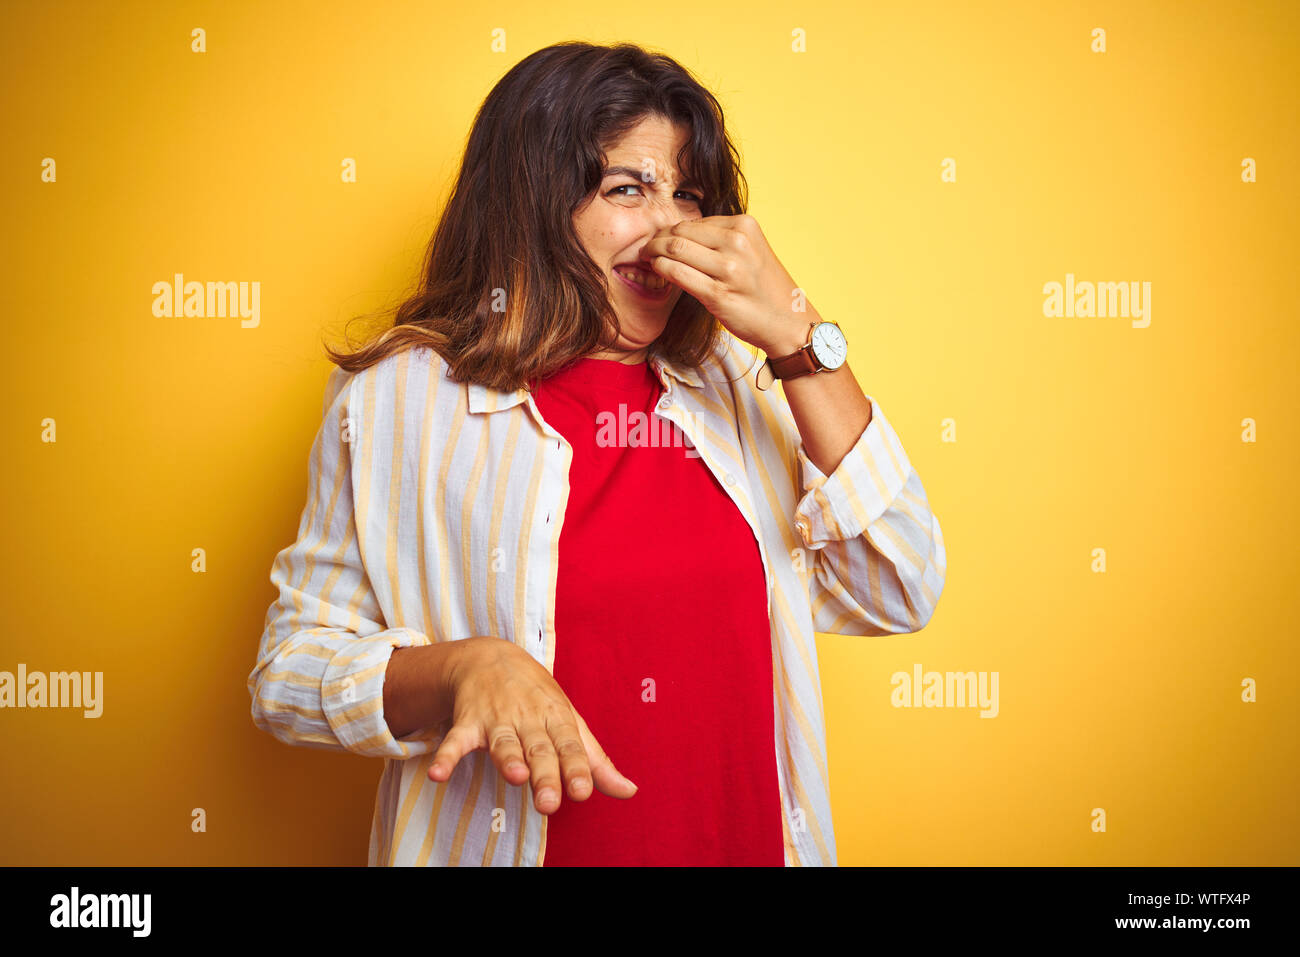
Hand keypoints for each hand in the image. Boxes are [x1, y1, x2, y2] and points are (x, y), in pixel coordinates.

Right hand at [427, 636, 637, 813]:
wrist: (488, 656)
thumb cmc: (536, 697)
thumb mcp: (568, 720)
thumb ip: (594, 760)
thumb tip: (629, 791)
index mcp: (556, 719)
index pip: (569, 746)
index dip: (576, 768)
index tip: (583, 791)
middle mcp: (528, 719)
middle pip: (538, 750)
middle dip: (544, 775)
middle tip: (549, 804)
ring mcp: (497, 719)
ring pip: (503, 743)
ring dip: (506, 759)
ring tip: (514, 777)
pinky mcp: (468, 721)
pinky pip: (455, 740)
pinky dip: (446, 756)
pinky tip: (437, 775)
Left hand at [639, 213, 812, 355]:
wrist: (787, 322)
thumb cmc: (765, 289)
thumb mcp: (751, 250)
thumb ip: (722, 239)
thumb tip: (682, 234)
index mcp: (745, 226)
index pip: (695, 221)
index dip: (672, 229)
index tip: (660, 238)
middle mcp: (738, 243)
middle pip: (680, 231)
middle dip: (657, 238)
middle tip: (646, 247)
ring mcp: (729, 269)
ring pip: (674, 249)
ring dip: (653, 252)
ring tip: (646, 257)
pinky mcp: (718, 294)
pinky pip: (677, 273)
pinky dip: (661, 269)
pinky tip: (657, 271)